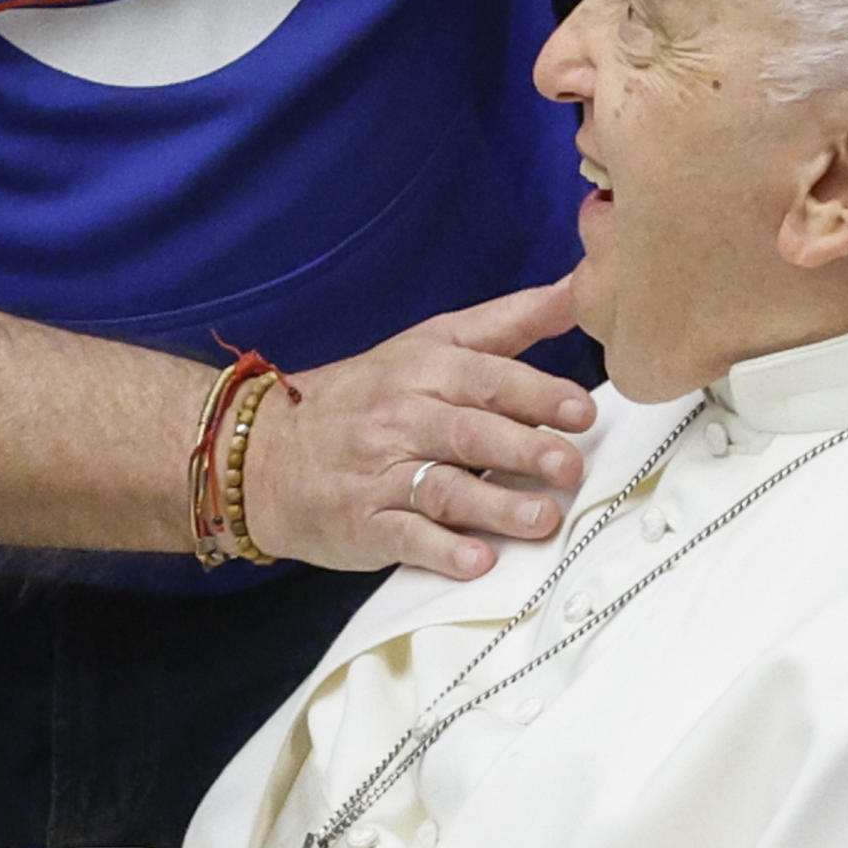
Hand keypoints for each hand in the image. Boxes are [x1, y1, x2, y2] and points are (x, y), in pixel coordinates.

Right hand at [242, 278, 595, 580]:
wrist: (266, 454)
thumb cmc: (366, 397)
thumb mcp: (429, 345)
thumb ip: (508, 323)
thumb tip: (580, 287)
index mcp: (421, 370)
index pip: (484, 376)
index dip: (535, 393)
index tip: (581, 410)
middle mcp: (401, 418)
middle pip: (469, 431)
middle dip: (523, 448)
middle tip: (569, 465)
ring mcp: (380, 474)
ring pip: (444, 487)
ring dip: (496, 505)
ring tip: (542, 518)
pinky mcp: (364, 525)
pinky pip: (406, 537)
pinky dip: (443, 550)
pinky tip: (478, 560)